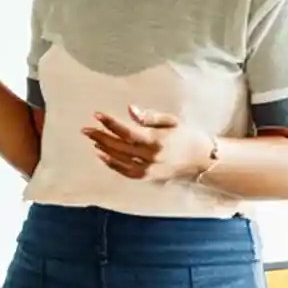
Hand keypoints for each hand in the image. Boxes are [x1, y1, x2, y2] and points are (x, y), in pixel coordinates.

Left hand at [83, 106, 214, 181]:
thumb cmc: (186, 135)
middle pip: (119, 146)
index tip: (97, 115)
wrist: (201, 159)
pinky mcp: (148, 177)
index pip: (127, 131)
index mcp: (156, 140)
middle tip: (86, 129)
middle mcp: (150, 156)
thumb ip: (150, 117)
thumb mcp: (171, 121)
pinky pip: (126, 171)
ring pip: (120, 159)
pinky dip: (112, 164)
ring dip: (104, 149)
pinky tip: (102, 156)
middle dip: (100, 136)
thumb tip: (130, 110)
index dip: (111, 123)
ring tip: (92, 139)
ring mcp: (148, 169)